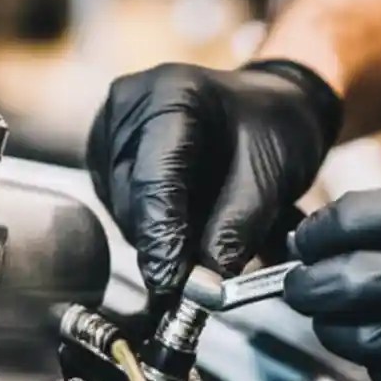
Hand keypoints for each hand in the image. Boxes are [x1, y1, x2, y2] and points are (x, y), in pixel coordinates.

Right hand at [87, 61, 340, 303]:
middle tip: (207, 278)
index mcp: (170, 95)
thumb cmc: (275, 124)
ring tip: (210, 228)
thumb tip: (205, 285)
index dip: (162, 237)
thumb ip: (238, 227)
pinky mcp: (106, 158)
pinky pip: (123, 210)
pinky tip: (189, 215)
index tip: (173, 285)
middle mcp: (127, 108)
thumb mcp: (274, 173)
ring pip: (124, 213)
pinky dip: (157, 226)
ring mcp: (110, 131)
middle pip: (134, 201)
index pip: (155, 179)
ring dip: (164, 238)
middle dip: (168, 246)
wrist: (268, 104)